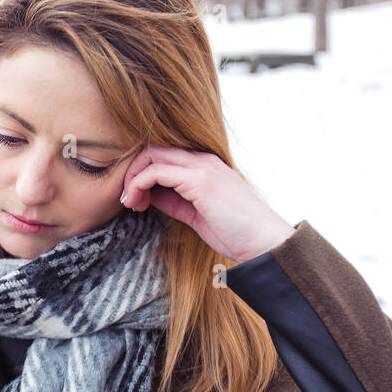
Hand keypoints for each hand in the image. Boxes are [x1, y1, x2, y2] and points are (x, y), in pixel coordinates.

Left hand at [118, 144, 295, 263]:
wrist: (265, 242)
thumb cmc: (235, 232)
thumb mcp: (197, 213)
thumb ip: (175, 200)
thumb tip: (149, 196)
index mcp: (206, 165)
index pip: (164, 155)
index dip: (142, 173)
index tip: (135, 199)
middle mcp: (203, 160)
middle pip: (153, 149)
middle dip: (132, 172)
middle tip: (126, 200)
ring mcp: (202, 167)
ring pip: (151, 155)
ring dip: (132, 179)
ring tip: (129, 203)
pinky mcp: (199, 180)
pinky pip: (156, 172)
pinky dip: (138, 185)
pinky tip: (138, 204)